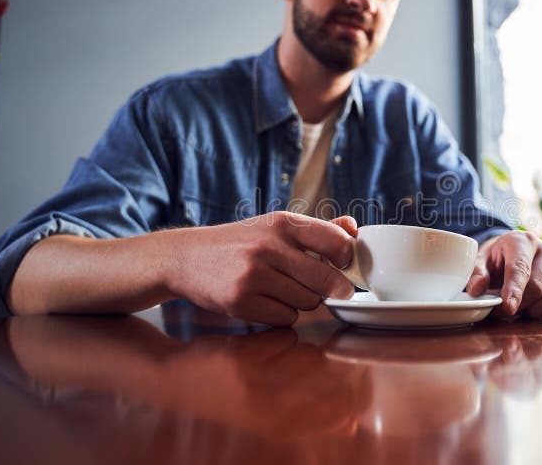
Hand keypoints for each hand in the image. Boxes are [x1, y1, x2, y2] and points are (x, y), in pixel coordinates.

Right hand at [166, 212, 357, 325]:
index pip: (337, 242)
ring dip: (304, 301)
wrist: (187, 258)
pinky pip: (286, 318)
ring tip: (285, 289)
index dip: (347, 258)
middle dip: (331, 289)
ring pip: (308, 303)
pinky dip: (283, 314)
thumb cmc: (240, 242)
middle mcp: (269, 247)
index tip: (342, 264)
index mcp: (283, 223)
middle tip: (327, 288)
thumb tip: (354, 229)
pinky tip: (268, 301)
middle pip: (327, 281)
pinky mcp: (241, 302)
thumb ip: (319, 229)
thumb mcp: (275, 226)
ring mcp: (254, 276)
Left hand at [464, 231, 541, 317]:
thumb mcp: (479, 261)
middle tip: (504, 312)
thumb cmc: (495, 259)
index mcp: (522, 241)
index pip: (520, 268)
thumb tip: (476, 289)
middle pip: (538, 286)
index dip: (514, 291)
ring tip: (526, 311)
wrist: (512, 253)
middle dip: (520, 305)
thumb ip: (476, 274)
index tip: (507, 308)